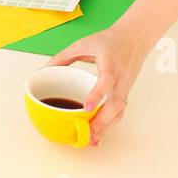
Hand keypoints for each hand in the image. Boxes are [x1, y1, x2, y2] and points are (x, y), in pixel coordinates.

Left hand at [46, 23, 150, 147]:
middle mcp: (121, 77)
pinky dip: (110, 125)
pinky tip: (98, 135)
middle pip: (116, 104)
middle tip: (85, 133)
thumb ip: (63, 57)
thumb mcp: (83, 43)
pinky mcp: (126, 93)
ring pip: (120, 112)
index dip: (97, 94)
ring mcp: (125, 87)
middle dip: (102, 122)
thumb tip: (43, 71)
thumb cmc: (110, 40)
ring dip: (106, 128)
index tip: (86, 108)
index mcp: (110, 63)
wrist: (135, 38)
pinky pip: (120, 112)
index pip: (107, 80)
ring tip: (89, 140)